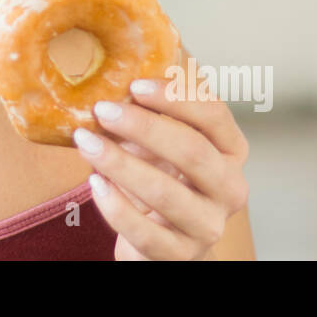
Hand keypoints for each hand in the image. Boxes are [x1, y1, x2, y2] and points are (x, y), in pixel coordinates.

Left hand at [73, 47, 249, 260]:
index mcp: (230, 150)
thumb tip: (124, 61)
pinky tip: (94, 183)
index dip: (176, 97)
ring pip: (166, 194)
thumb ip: (155, 106)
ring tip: (86, 141)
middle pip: (193, 152)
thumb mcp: (163, 138)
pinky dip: (115, 207)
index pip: (214, 116)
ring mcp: (209, 225)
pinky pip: (146, 232)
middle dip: (145, 127)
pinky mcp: (181, 255)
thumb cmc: (161, 176)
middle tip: (103, 109)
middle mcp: (230, 188)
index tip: (136, 85)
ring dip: (120, 164)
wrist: (158, 238)